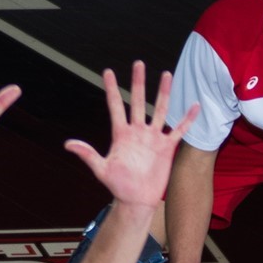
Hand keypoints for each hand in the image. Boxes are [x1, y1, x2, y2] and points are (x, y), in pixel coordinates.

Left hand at [65, 64, 191, 209]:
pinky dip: (187, 119)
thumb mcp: (101, 169)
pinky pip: (179, 130)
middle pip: (138, 101)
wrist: (137, 199)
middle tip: (138, 63)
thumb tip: (67, 144)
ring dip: (163, 92)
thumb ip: (87, 154)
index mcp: (121, 134)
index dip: (112, 89)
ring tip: (166, 74)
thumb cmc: (118, 185)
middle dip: (138, 82)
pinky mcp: (167, 148)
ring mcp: (153, 138)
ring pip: (160, 109)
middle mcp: (137, 131)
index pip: (115, 106)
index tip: (108, 72)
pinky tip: (195, 105)